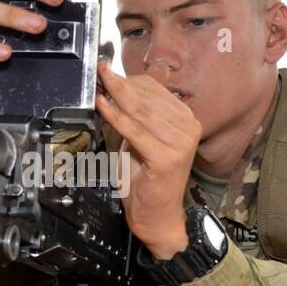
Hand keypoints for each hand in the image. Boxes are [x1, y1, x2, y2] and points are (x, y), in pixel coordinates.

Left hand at [95, 62, 199, 258]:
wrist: (157, 215)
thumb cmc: (147, 178)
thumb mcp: (142, 138)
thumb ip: (137, 114)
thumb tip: (119, 85)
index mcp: (186, 120)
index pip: (155, 90)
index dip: (128, 79)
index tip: (107, 70)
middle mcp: (189, 128)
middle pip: (147, 97)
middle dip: (119, 84)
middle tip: (98, 71)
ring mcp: (181, 142)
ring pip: (140, 112)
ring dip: (115, 96)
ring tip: (98, 85)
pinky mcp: (167, 157)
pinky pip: (134, 131)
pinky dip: (115, 117)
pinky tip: (102, 106)